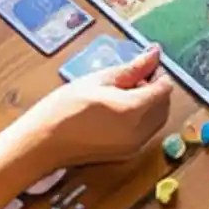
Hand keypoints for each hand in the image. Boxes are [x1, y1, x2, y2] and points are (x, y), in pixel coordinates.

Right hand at [32, 46, 173, 164]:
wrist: (43, 142)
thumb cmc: (65, 107)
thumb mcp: (99, 80)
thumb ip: (132, 69)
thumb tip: (155, 54)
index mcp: (134, 110)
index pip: (164, 89)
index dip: (158, 74)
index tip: (144, 66)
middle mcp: (140, 131)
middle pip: (164, 105)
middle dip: (156, 90)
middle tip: (135, 77)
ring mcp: (134, 146)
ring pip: (158, 120)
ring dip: (151, 104)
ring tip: (124, 93)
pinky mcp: (126, 154)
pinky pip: (146, 132)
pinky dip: (143, 119)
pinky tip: (120, 110)